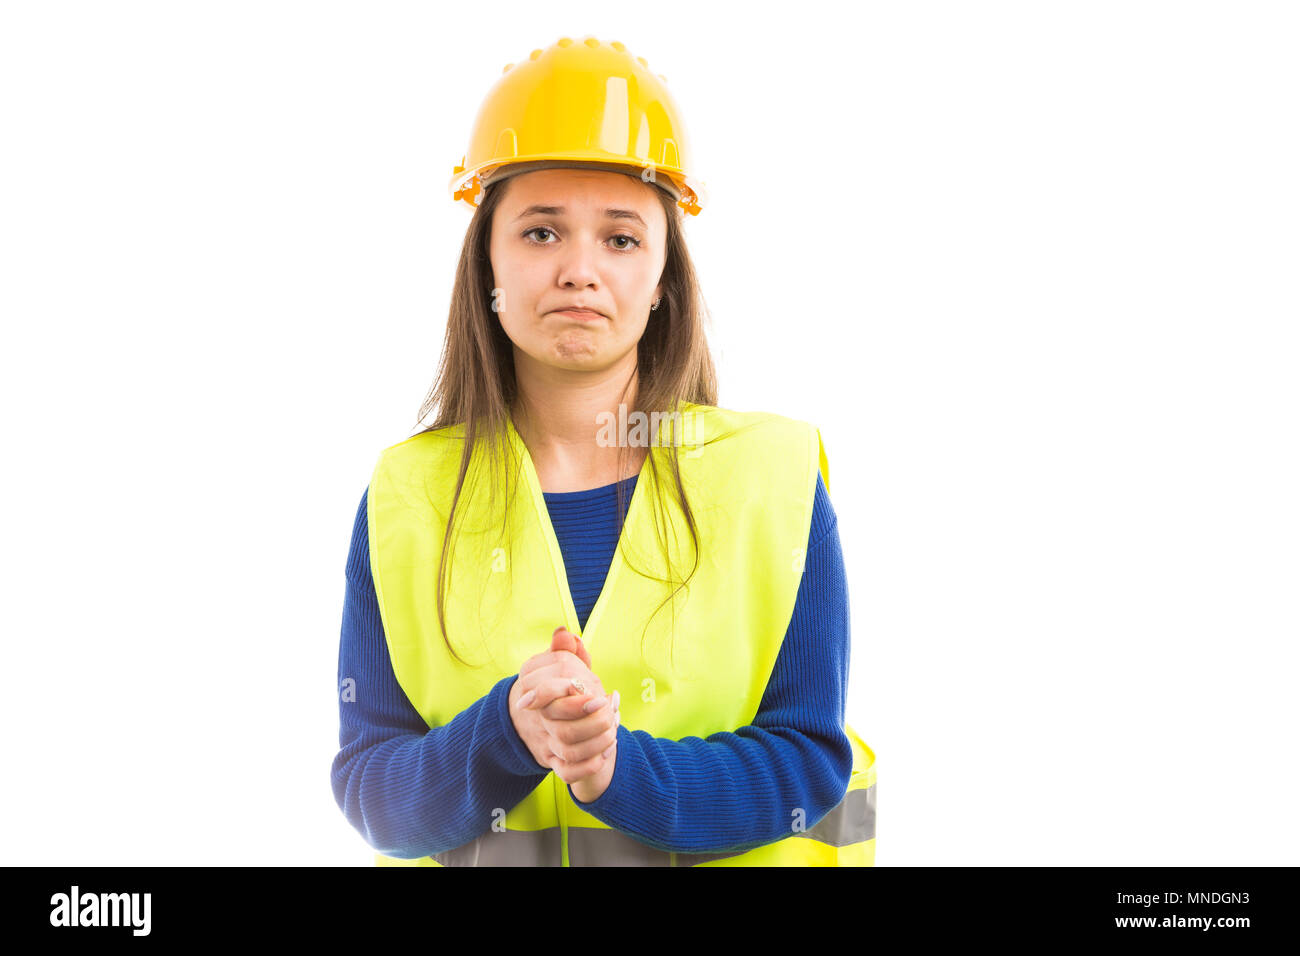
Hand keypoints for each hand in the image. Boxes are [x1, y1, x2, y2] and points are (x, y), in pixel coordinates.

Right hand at [509, 628, 618, 787]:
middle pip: (566, 730)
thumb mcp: (557, 662)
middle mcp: (537, 718)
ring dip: (598, 742)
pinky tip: (605, 752)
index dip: (577, 701)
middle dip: (596, 724)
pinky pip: (568, 771)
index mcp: (537, 691)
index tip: (599, 698)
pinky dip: (590, 765)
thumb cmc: (554, 682)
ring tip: (614, 730)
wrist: (534, 715)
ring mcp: (544, 740)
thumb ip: (563, 648)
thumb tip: (564, 634)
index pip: (552, 698)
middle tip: (611, 713)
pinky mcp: (551, 759)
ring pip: (570, 750)